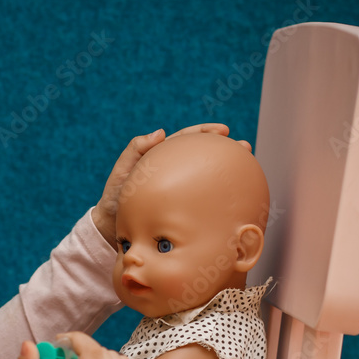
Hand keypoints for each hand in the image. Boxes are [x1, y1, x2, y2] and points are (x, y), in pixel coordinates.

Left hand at [91, 123, 250, 246]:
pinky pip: (202, 201)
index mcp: (163, 159)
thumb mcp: (122, 172)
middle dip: (225, 150)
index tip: (223, 130)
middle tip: (244, 147)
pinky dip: (218, 197)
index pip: (187, 140)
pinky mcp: (182, 210)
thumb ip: (136, 150)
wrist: (111, 228)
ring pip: (207, 178)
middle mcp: (175, 173)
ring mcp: (180, 192)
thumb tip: (160, 132)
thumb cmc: (114, 199)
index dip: (205, 133)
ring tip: (247, 167)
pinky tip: (232, 200)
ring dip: (226, 172)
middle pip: (204, 156)